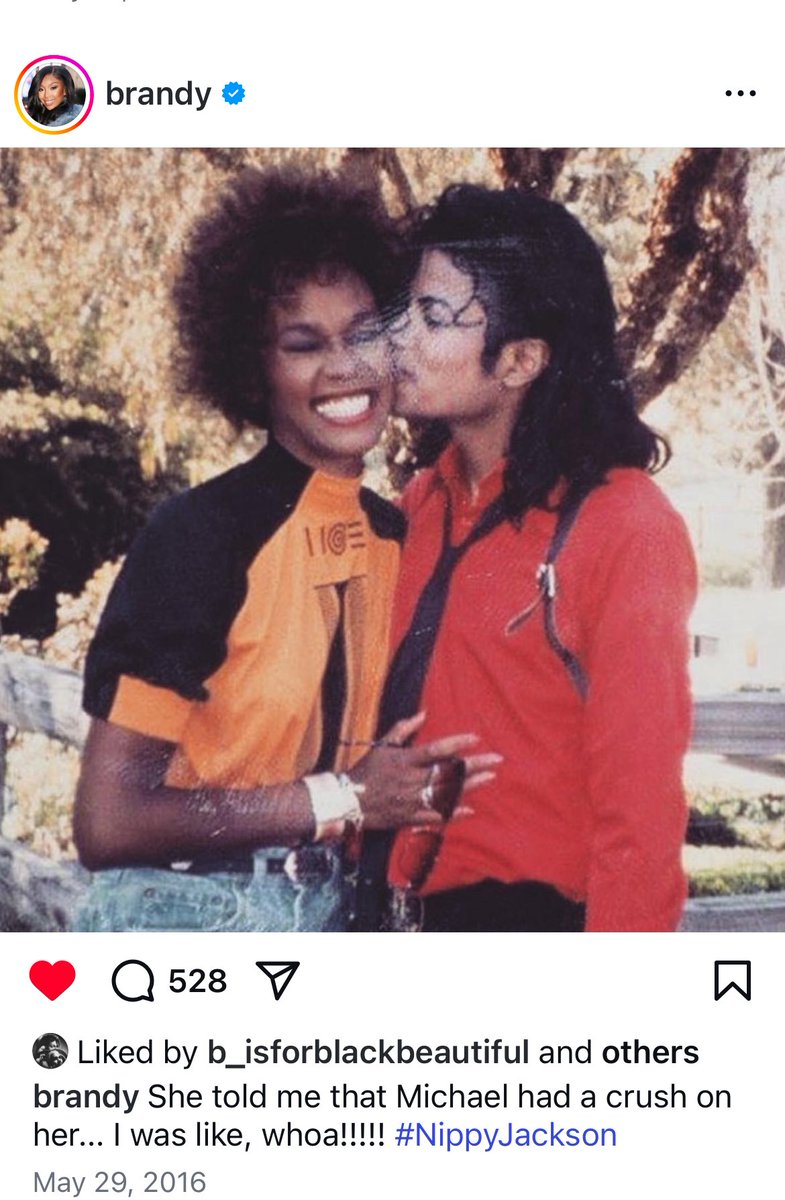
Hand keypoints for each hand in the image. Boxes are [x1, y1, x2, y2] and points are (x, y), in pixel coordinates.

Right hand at [349, 713, 500, 831]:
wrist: (348, 801)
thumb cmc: (366, 770)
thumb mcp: (382, 746)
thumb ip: (403, 729)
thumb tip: (423, 713)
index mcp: (404, 761)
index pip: (435, 750)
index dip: (456, 744)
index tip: (476, 738)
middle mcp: (410, 781)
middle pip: (448, 773)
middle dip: (474, 766)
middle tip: (496, 760)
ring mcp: (411, 801)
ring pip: (446, 794)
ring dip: (470, 786)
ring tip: (490, 778)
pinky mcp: (409, 817)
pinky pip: (435, 817)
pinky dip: (452, 814)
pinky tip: (470, 809)